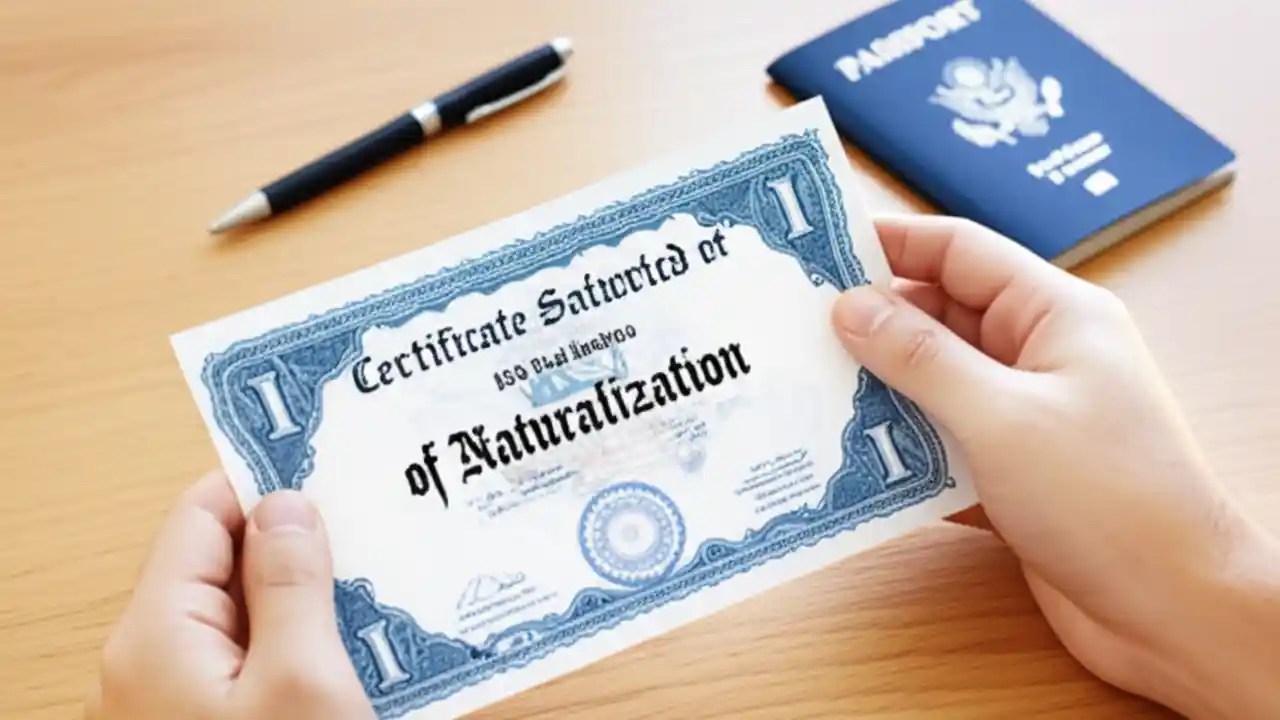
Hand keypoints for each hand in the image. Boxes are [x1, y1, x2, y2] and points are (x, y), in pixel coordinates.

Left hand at [87, 472, 374, 719]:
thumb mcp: (303, 683)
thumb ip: (291, 585)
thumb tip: (284, 506)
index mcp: (154, 636)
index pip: (202, 515)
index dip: (268, 486)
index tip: (335, 474)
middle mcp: (142, 666)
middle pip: (220, 569)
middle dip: (294, 550)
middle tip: (372, 545)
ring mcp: (164, 704)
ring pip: (238, 622)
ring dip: (299, 608)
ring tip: (373, 605)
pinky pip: (241, 668)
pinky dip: (289, 654)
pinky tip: (342, 664)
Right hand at [831, 216, 1279, 718]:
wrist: (1173, 611)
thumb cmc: (1107, 499)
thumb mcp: (1001, 416)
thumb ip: (920, 358)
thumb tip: (849, 307)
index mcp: (1054, 315)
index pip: (959, 252)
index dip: (888, 244)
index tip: (817, 251)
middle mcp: (1040, 356)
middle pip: (940, 316)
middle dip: (870, 324)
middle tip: (793, 332)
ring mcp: (1026, 416)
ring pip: (934, 384)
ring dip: (879, 391)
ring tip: (806, 392)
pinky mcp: (1012, 473)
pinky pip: (941, 443)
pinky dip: (900, 449)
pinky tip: (848, 460)